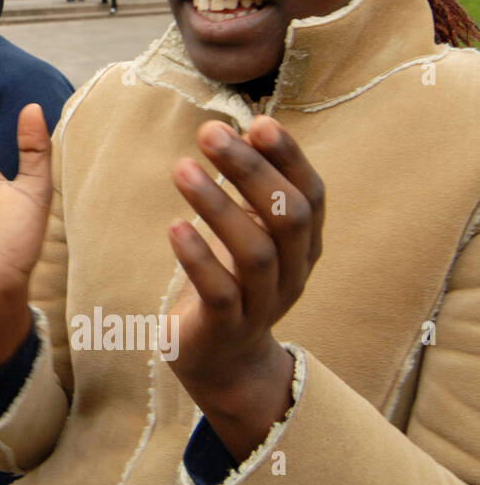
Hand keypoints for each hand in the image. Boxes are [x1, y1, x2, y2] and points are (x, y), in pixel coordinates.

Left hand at [165, 117, 324, 460]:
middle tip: (210, 133)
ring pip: (256, 253)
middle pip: (287, 217)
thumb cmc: (232, 279)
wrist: (223, 361)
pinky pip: (221, 293)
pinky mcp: (227, 329)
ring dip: (218, 206)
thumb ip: (248, 191)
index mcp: (304, 245)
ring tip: (182, 168)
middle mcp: (293, 273)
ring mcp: (264, 304)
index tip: (258, 122)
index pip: (310, 194)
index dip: (290, 159)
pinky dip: (198, 258)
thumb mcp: (247, 233)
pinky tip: (174, 227)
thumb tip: (238, 128)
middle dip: (252, 171)